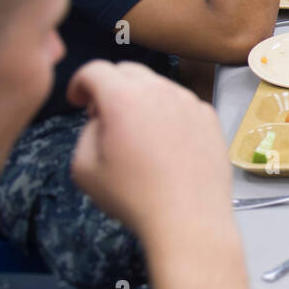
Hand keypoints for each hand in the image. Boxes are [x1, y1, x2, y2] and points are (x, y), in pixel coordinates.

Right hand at [67, 61, 233, 241]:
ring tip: (138, 135)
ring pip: (157, 86)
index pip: (95, 70)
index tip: (78, 103)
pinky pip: (182, 104)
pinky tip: (167, 144)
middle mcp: (159, 90)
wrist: (189, 219)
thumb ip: (85, 131)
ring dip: (141, 99)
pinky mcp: (209, 117)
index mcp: (123, 98)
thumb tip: (101, 119)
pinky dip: (168, 113)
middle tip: (105, 117)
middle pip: (127, 70)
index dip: (79, 83)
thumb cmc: (133, 197)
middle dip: (110, 86)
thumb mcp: (84, 168)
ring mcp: (189, 101)